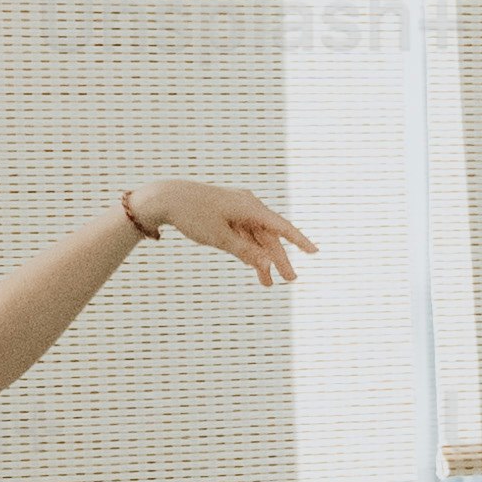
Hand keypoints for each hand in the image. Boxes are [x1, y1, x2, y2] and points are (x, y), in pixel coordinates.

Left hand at [122, 178, 316, 287]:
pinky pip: (244, 235)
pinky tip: (253, 266)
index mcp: (250, 207)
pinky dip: (248, 251)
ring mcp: (238, 210)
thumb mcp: (219, 237)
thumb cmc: (192, 215)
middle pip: (269, 236)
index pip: (281, 226)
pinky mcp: (227, 215)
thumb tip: (267, 265)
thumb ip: (244, 251)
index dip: (299, 240)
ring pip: (256, 238)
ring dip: (262, 259)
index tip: (314, 252)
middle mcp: (248, 206)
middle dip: (279, 259)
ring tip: (268, 283)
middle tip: (290, 280)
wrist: (166, 198)